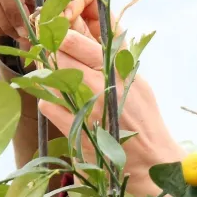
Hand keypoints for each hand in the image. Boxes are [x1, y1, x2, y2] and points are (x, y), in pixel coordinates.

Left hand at [38, 31, 184, 196]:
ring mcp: (83, 109)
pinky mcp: (73, 128)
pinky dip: (50, 102)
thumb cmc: (145, 120)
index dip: (62, 37)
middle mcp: (98, 87)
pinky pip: (47, 106)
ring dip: (51, 79)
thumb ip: (117, 60)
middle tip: (59, 60)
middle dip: (55, 56)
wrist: (149, 160)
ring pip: (49, 81)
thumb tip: (95, 36)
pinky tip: (62, 105)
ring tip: (63, 84)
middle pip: (58, 59)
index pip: (75, 42)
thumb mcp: (139, 83)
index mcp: (116, 72)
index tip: (60, 37)